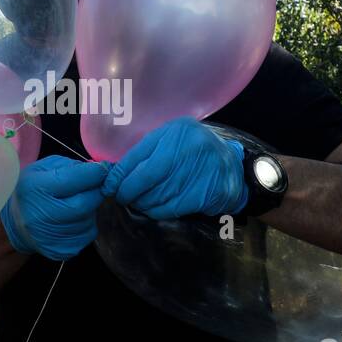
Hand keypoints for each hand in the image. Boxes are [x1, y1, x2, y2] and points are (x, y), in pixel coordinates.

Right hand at [0, 155, 109, 260]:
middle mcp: (41, 215)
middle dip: (96, 192)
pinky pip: (88, 234)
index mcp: (34, 188)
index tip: (103, 169)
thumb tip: (99, 170)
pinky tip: (72, 220)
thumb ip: (70, 166)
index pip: (74, 179)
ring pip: (89, 219)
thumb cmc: (31, 192)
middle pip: (85, 203)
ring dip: (90, 210)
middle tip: (93, 186)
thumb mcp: (42, 169)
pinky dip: (86, 224)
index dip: (95, 173)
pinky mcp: (62, 251)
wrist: (16, 225)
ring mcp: (51, 237)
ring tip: (74, 204)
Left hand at [102, 117, 247, 218]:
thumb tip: (116, 172)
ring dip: (140, 203)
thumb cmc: (195, 153)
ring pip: (155, 195)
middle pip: (144, 177)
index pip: (138, 155)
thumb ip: (149, 152)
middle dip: (127, 190)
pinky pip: (168, 207)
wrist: (232, 170)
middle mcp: (187, 148)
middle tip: (121, 196)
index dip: (120, 173)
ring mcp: (196, 171)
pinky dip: (155, 211)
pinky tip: (152, 208)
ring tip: (137, 202)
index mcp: (176, 131)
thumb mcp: (174, 141)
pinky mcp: (202, 194)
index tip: (109, 184)